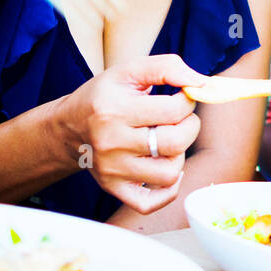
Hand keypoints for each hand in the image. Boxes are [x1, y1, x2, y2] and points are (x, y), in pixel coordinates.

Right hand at [59, 55, 207, 213]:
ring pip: (169, 173)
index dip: (188, 100)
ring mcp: (111, 170)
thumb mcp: (129, 71)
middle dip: (190, 127)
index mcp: (114, 109)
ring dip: (179, 156)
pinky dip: (167, 191)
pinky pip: (149, 203)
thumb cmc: (105, 96)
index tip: (182, 97)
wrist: (68, 127)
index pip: (174, 110)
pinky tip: (166, 169)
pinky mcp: (113, 188)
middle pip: (175, 143)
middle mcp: (111, 142)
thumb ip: (167, 67)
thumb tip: (202, 83)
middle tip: (181, 120)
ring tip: (169, 142)